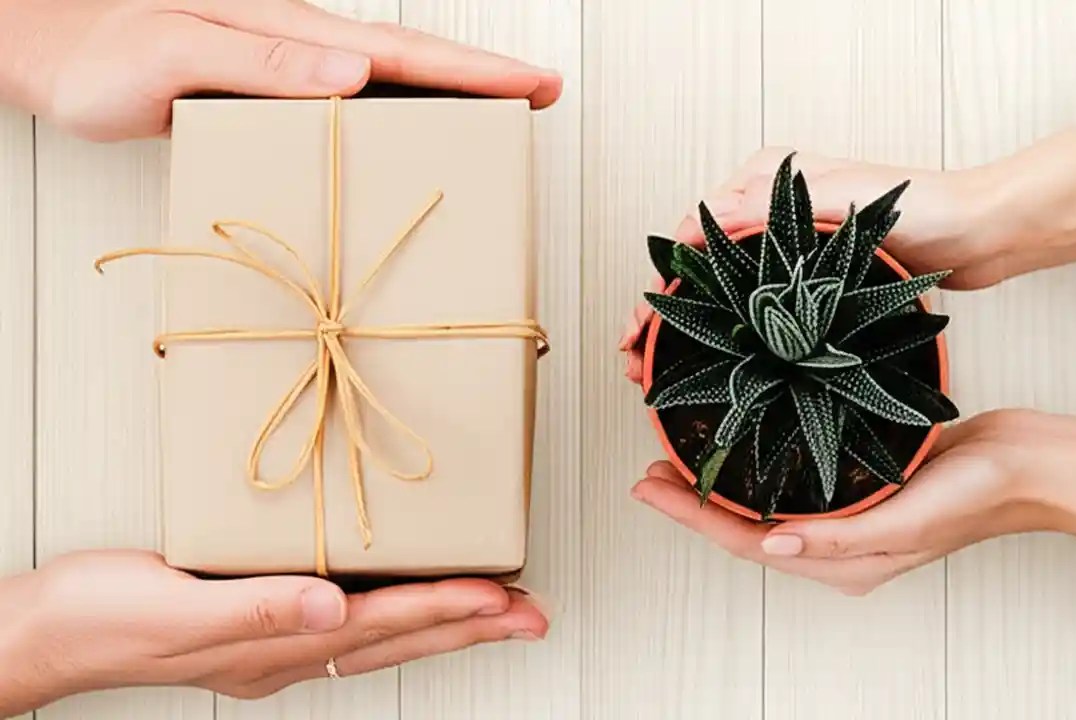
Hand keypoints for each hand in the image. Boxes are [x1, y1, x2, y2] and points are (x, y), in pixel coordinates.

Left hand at [0, 0, 561, 140]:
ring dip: (448, 94)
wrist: (56, 57)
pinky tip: (409, 132)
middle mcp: (299, 46)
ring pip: (387, 81)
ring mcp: (289, 68)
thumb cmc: (104, 57)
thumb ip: (260, 63)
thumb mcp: (178, 54)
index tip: (531, 82)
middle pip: (410, 59)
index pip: (399, 52)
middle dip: (482, 76)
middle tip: (542, 93)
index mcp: (290, 32)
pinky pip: (352, 104)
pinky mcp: (272, 92)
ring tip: (500, 110)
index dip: (471, 69)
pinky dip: (396, 114)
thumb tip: (352, 72)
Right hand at [0, 550, 547, 713]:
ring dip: (443, 619)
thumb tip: (334, 609)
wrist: (44, 632)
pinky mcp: (256, 619)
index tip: (504, 597)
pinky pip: (346, 620)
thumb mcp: (175, 609)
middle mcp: (287, 648)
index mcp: (275, 645)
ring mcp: (274, 640)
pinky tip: (402, 600)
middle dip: (470, 625)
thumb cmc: (100, 619)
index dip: (447, 607)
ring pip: (382, 630)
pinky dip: (390, 610)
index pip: (384, 623)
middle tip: (533, 616)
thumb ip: (258, 609)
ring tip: (496, 611)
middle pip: (399, 635)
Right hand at [618, 147, 1008, 382]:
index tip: (637, 329)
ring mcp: (790, 247)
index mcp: (766, 183)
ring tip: (658, 372)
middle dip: (660, 314)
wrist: (982, 233)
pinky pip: (757, 305)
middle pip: (695, 267)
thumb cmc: (924, 209)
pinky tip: (715, 362)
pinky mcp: (813, 277)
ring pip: (720, 291)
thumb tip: (704, 220)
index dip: (657, 284)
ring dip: (688, 329)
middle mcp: (770, 211)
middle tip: (635, 363)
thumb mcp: (840, 200)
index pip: (689, 234)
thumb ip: (772, 206)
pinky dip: (729, 333)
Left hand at [629, 410, 1063, 595]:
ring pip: (766, 506)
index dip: (692, 517)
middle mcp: (839, 545)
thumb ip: (838, 538)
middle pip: (747, 528)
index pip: (748, 545)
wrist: (1027, 463)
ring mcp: (850, 516)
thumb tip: (772, 547)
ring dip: (721, 486)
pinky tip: (743, 444)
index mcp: (844, 563)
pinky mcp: (860, 484)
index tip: (650, 488)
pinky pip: (794, 482)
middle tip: (649, 472)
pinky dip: (758, 466)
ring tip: (680, 460)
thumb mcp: (905, 521)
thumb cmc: (976, 495)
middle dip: (693, 503)